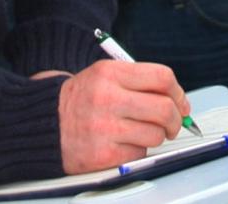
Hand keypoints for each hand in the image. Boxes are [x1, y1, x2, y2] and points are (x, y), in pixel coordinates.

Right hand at [57, 60, 190, 173]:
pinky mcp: (104, 154)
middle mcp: (107, 98)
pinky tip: (122, 142)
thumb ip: (139, 83)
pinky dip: (137, 149)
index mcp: (110, 73)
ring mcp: (105, 127)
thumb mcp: (104, 76)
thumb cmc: (81, 99)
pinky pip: (140, 153)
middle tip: (173, 123)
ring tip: (141, 131)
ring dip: (156, 135)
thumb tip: (178, 102)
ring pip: (156, 134)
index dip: (178, 92)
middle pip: (164, 108)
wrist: (46, 123)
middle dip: (176, 119)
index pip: (162, 77)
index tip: (180, 102)